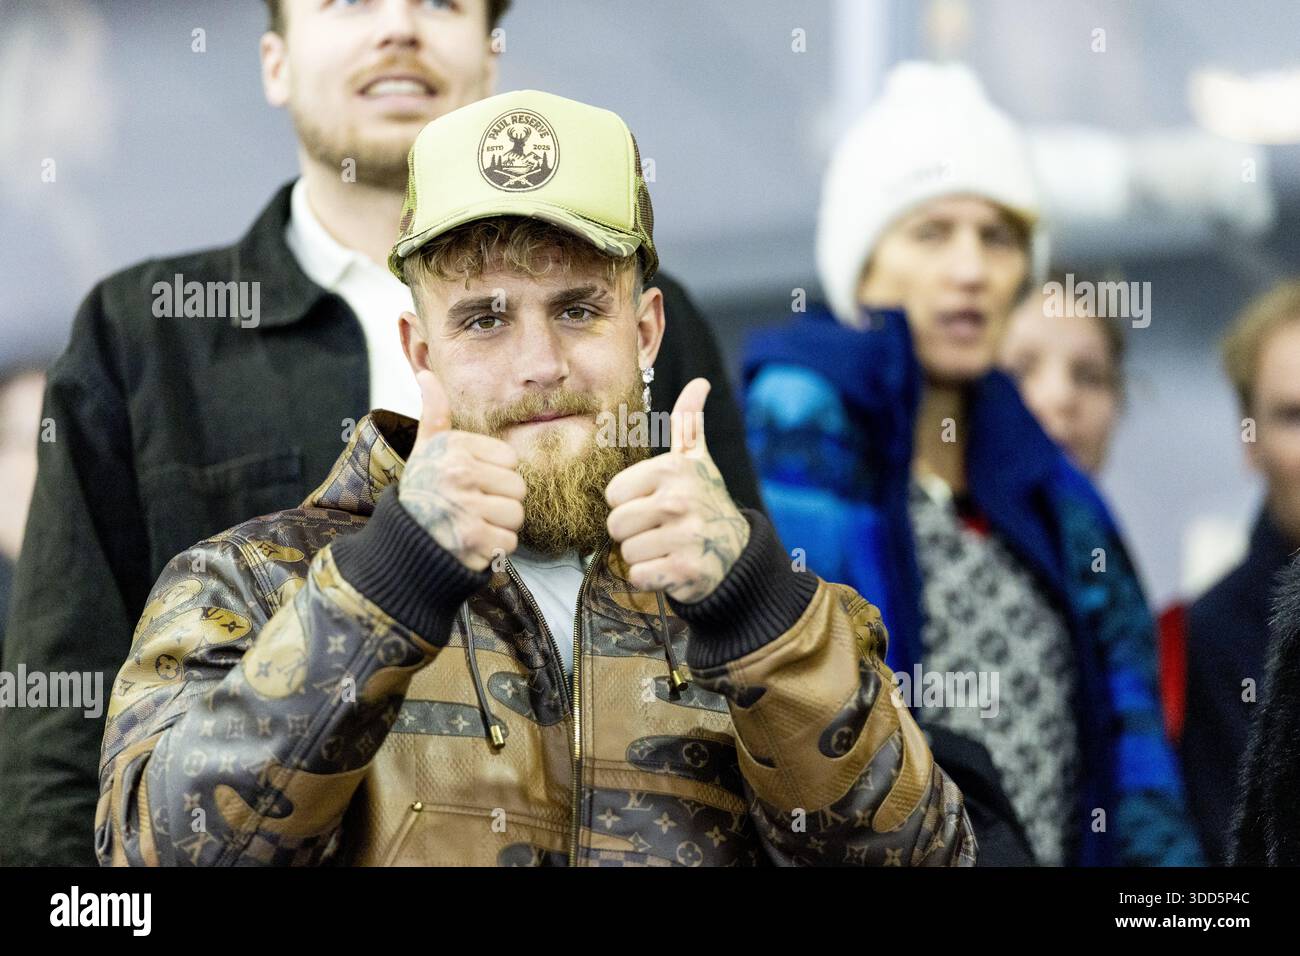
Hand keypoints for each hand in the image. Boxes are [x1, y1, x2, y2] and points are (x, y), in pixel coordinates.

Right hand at [398, 370, 525, 571]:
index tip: (471, 482)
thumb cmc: (421, 492)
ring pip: (516, 515)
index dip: (495, 473)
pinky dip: (493, 548)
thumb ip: (434, 413)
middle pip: (518, 488)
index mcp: (454, 449)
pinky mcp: (473, 541)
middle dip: (500, 501)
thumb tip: (426, 375)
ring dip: (499, 526)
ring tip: (472, 523)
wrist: (400, 545)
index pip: (510, 459)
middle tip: (472, 506)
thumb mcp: (425, 448)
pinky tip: (472, 544)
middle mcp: (459, 475)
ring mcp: (466, 508)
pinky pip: (508, 542)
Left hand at [605, 378, 749, 601]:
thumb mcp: (697, 460)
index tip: (653, 503)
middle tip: (659, 529)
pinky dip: (650, 577)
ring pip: (626, 552)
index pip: (613, 493)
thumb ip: (689, 422)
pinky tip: (669, 566)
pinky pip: (638, 576)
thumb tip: (700, 382)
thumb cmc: (705, 503)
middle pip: (615, 525)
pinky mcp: (684, 571)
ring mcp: (683, 537)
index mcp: (672, 470)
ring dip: (642, 555)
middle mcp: (678, 501)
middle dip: (632, 532)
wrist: (737, 554)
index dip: (628, 502)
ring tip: (666, 547)